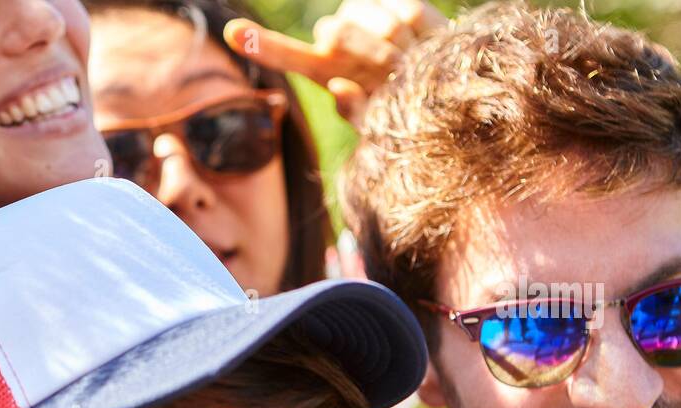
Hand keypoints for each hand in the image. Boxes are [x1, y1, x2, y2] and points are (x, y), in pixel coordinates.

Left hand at [225, 0, 446, 125]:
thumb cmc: (405, 109)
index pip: (288, 55)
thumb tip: (340, 88)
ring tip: (410, 62)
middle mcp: (340, 38)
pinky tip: (425, 43)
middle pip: (335, 31)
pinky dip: (421, 32)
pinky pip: (406, 12)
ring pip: (372, 21)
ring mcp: (366, 16)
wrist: (447, 85)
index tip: (233, 33)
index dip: (262, 45)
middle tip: (392, 71)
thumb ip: (357, 113)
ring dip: (396, 46)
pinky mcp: (397, 3)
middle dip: (365, 53)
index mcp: (327, 68)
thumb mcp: (380, 122)